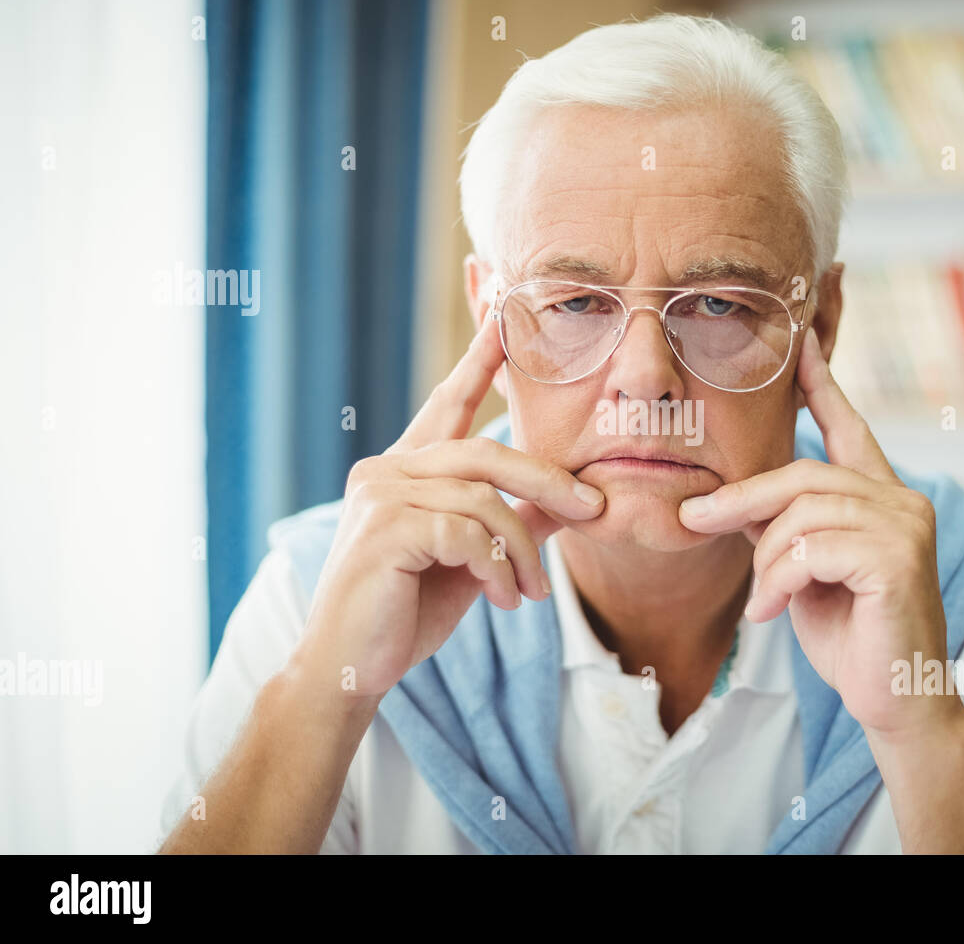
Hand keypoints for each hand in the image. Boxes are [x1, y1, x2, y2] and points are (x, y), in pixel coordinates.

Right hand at [292, 321, 605, 698]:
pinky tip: (500, 599)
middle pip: (486, 452)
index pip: (448, 403)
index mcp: (405, 469)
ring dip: (521, 550)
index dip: (479, 361)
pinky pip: (466, 532)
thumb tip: (575, 500)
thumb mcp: (474, 559)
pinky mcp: (383, 529)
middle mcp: (386, 470)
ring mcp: (379, 495)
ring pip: (482, 498)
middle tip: (592, 508)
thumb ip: (516, 520)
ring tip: (530, 592)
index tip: (504, 314)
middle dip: (546, 480)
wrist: (352, 668)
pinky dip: (496, 567)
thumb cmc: (407, 610)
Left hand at [678, 329, 959, 738]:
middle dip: (742, 498)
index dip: (821, 384)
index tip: (800, 342)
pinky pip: (811, 549)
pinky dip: (779, 582)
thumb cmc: (852, 637)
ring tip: (763, 600)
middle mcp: (903, 501)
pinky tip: (773, 612)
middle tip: (696, 518)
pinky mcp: (898, 560)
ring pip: (802, 513)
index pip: (850, 427)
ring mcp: (905, 528)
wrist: (895, 700)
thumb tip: (731, 500)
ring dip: (766, 560)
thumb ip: (785, 529)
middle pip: (803, 473)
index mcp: (883, 498)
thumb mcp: (806, 573)